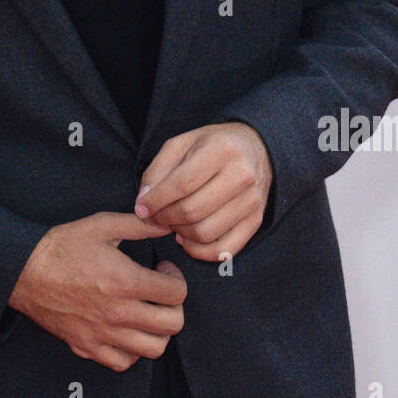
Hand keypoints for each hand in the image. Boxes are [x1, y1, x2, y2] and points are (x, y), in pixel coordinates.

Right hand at [8, 211, 186, 371]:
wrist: (24, 270)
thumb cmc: (62, 246)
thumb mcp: (102, 225)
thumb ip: (140, 226)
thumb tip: (167, 225)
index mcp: (126, 282)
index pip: (177, 293)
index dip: (176, 279)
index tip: (164, 271)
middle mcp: (118, 314)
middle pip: (172, 324)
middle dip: (174, 306)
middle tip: (161, 293)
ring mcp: (103, 335)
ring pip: (154, 349)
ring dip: (158, 330)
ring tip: (148, 313)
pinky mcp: (87, 347)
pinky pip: (124, 362)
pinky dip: (133, 350)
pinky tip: (127, 330)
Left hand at [133, 122, 272, 262]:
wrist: (255, 149)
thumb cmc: (212, 145)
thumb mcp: (181, 144)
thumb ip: (157, 170)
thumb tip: (144, 203)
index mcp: (221, 150)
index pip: (182, 184)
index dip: (156, 201)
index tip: (142, 208)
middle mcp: (241, 175)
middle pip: (193, 211)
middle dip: (165, 218)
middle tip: (155, 216)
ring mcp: (252, 201)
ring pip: (206, 233)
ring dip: (180, 234)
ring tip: (172, 223)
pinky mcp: (256, 221)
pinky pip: (225, 250)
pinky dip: (200, 252)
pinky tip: (187, 240)